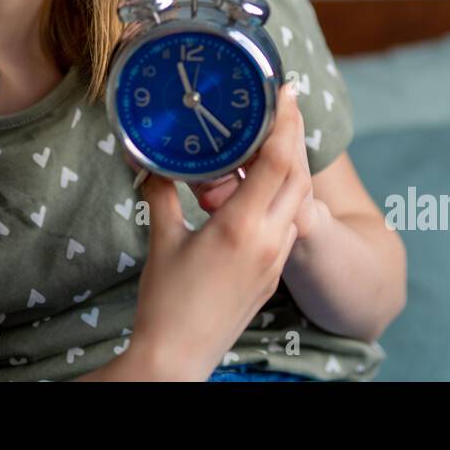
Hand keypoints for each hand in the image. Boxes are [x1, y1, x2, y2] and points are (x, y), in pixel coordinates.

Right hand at [128, 81, 310, 380]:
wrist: (179, 358)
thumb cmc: (165, 302)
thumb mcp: (161, 240)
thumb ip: (161, 194)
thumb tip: (150, 161)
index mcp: (242, 227)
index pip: (277, 161)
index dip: (284, 122)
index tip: (285, 91)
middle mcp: (269, 241)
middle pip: (299, 175)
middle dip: (294, 136)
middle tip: (282, 105)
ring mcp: (275, 260)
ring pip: (298, 200)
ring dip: (292, 167)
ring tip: (273, 139)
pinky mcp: (273, 275)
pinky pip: (288, 223)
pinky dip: (284, 196)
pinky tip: (264, 187)